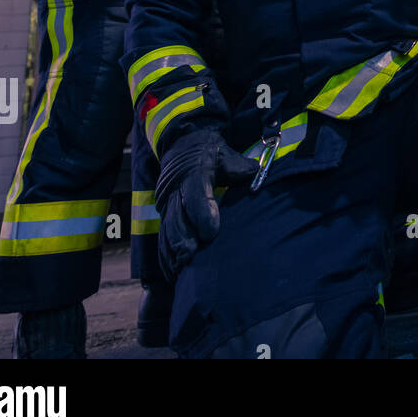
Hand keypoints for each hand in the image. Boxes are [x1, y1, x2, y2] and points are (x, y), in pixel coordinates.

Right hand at [154, 128, 257, 278]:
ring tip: (182, 268)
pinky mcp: (163, 214)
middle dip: (184, 239)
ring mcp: (166, 203)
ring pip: (167, 230)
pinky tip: (172, 271)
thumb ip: (238, 165)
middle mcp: (175, 190)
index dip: (201, 215)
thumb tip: (255, 170)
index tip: (210, 233)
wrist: (183, 146)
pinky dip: (165, 255)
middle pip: (177, 218)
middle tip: (191, 256)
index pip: (195, 196)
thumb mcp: (224, 153)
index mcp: (192, 174)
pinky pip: (162, 237)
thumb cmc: (210, 152)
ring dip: (173, 251)